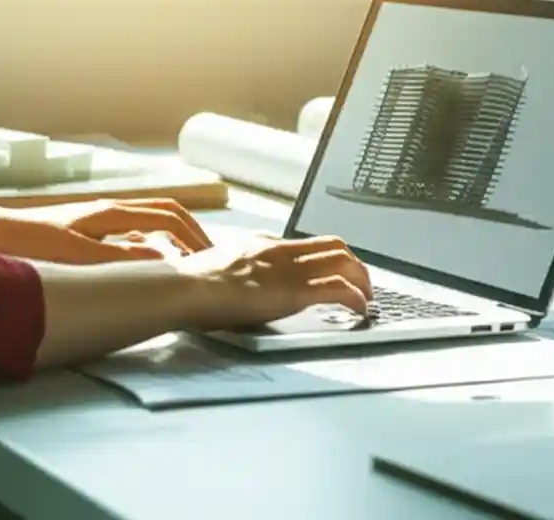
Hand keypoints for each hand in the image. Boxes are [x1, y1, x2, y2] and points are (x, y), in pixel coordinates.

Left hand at [15, 198, 212, 253]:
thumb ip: (122, 258)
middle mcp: (109, 212)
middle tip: (207, 260)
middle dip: (190, 234)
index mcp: (112, 214)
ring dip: (170, 242)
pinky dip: (149, 248)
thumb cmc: (33, 244)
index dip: (194, 238)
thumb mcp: (80, 256)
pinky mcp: (86, 234)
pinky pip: (130, 237)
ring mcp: (98, 221)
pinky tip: (145, 268)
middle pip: (164, 214)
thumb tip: (164, 260)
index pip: (168, 218)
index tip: (210, 260)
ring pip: (147, 226)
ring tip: (183, 267)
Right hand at [172, 235, 372, 329]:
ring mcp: (288, 269)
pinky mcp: (294, 291)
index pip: (303, 244)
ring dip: (362, 279)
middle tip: (360, 283)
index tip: (330, 271)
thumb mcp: (214, 269)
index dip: (324, 257)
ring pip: (343, 260)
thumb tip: (225, 286)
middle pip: (333, 244)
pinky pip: (338, 289)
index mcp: (260, 245)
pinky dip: (355, 298)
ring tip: (367, 297)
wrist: (187, 289)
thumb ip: (230, 272)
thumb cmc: (190, 285)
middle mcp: (279, 250)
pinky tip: (359, 310)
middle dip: (353, 263)